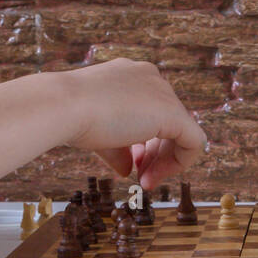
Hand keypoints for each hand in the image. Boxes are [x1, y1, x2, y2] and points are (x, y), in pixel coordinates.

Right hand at [59, 58, 206, 191]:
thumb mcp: (98, 132)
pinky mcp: (172, 112)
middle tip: (139, 176)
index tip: (129, 163)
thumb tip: (127, 169)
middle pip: (167, 122)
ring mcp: (162, 91)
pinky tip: (154, 177)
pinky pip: (194, 141)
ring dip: (164, 162)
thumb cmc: (71, 116)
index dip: (144, 143)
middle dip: (155, 154)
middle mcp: (150, 78)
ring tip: (143, 181)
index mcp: (132, 76)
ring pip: (181, 132)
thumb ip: (118, 148)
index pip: (150, 112)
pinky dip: (180, 163)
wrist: (63, 106)